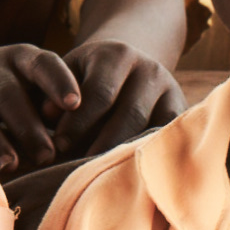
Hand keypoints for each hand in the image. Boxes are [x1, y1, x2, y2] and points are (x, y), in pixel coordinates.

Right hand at [0, 43, 82, 175]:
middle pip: (10, 93)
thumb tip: (82, 147)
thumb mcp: (34, 88)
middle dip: (29, 126)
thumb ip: (55, 111)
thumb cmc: (17, 94)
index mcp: (25, 58)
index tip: (75, 104)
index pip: (45, 64)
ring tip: (11, 164)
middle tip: (48, 155)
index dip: (59, 82)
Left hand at [52, 39, 185, 158]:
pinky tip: (125, 171)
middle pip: (128, 114)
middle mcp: (148, 69)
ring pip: (149, 129)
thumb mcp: (68, 75)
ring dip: (122, 154)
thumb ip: (54, 92)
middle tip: (78, 168)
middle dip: (100, 144)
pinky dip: (146, 155)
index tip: (59, 147)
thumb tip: (48, 115)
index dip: (78, 123)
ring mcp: (169, 90)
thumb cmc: (85, 78)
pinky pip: (165, 138)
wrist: (127, 69)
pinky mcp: (180, 111)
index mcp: (116, 55)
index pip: (99, 94)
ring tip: (99, 174)